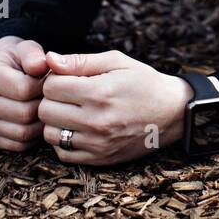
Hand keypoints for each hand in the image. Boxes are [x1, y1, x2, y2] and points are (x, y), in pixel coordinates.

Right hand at [0, 36, 47, 151]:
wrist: (5, 72)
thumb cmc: (20, 60)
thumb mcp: (26, 49)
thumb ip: (34, 54)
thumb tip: (42, 65)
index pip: (24, 89)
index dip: (44, 86)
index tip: (49, 81)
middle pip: (25, 114)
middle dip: (43, 105)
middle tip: (50, 98)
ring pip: (23, 133)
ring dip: (41, 123)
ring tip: (45, 108)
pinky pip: (20, 145)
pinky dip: (34, 137)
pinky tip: (37, 121)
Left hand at [38, 49, 193, 165]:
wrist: (173, 113)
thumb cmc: (144, 82)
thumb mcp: (117, 62)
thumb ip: (81, 61)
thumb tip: (49, 59)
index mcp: (99, 92)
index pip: (50, 86)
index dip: (55, 78)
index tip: (67, 78)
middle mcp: (96, 121)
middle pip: (45, 110)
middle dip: (52, 99)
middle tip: (68, 94)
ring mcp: (97, 143)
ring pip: (50, 134)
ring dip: (56, 121)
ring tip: (72, 111)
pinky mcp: (100, 159)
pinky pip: (63, 153)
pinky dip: (64, 141)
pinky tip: (78, 128)